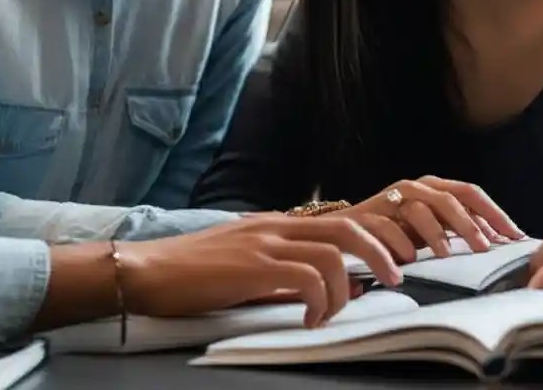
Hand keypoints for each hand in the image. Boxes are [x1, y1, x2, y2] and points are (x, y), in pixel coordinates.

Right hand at [118, 214, 401, 326]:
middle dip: (380, 252)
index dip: (370, 241)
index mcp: (274, 225)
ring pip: (333, 253)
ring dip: (346, 288)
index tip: (386, 265)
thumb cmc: (189, 275)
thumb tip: (331, 288)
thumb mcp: (245, 267)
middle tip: (397, 278)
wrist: (145, 270)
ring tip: (334, 312)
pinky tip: (310, 320)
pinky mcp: (253, 267)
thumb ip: (285, 273)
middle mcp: (274, 227)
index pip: (338, 221)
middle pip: (347, 227)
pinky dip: (320, 301)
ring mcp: (264, 244)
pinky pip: (307, 277)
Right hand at [336, 176, 524, 257]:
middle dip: (468, 224)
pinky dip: (400, 243)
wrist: (340, 233)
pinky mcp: (366, 216)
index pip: (470, 193)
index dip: (494, 213)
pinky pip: (387, 227)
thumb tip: (498, 242)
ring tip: (446, 256)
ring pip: (419, 209)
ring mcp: (390, 199)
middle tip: (485, 248)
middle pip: (448, 199)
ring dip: (435, 233)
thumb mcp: (429, 230)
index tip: (514, 236)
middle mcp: (414, 188)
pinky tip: (409, 262)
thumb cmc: (393, 234)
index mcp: (433, 188)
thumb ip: (457, 229)